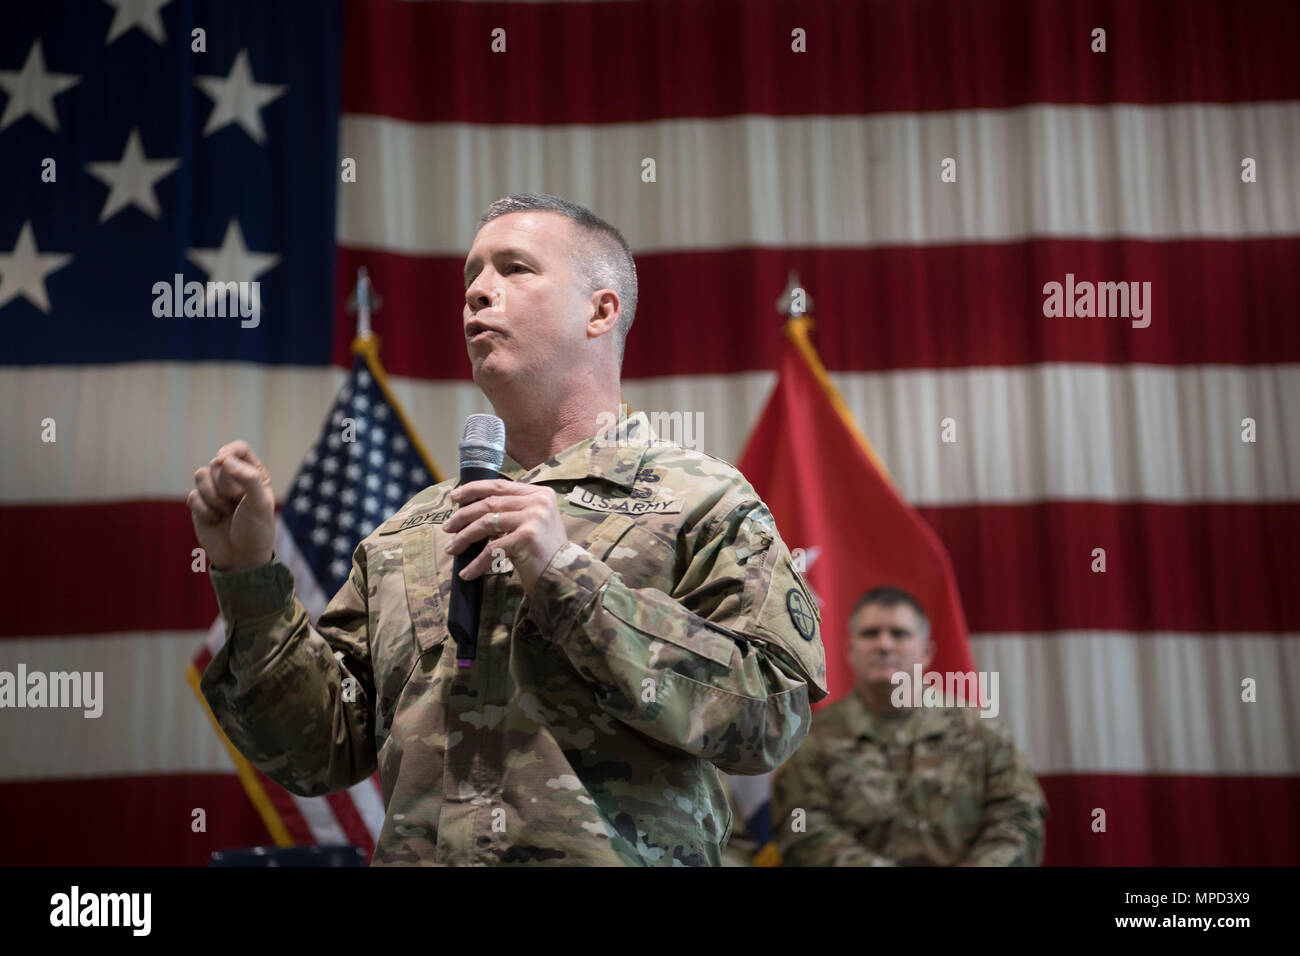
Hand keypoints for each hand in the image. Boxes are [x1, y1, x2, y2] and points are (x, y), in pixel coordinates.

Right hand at [187, 440, 275, 571]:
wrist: (241, 559)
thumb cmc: (256, 530)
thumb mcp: (260, 504)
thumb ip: (249, 478)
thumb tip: (224, 459)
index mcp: (254, 474)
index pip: (238, 449)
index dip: (229, 452)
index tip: (224, 461)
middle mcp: (233, 479)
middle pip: (216, 463)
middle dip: (224, 485)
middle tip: (236, 503)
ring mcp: (215, 490)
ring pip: (200, 476)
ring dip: (213, 497)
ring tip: (226, 513)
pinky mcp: (200, 504)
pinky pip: (192, 496)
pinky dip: (203, 510)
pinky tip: (215, 521)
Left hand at [442, 479, 568, 595]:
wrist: (563, 576)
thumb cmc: (544, 553)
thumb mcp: (531, 523)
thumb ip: (512, 511)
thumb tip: (473, 508)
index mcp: (540, 493)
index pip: (499, 485)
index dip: (473, 489)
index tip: (454, 497)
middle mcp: (538, 501)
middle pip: (489, 503)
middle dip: (463, 515)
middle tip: (447, 527)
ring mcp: (534, 517)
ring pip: (486, 522)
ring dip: (464, 537)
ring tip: (452, 548)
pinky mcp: (527, 536)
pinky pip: (493, 547)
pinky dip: (477, 562)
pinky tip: (468, 572)